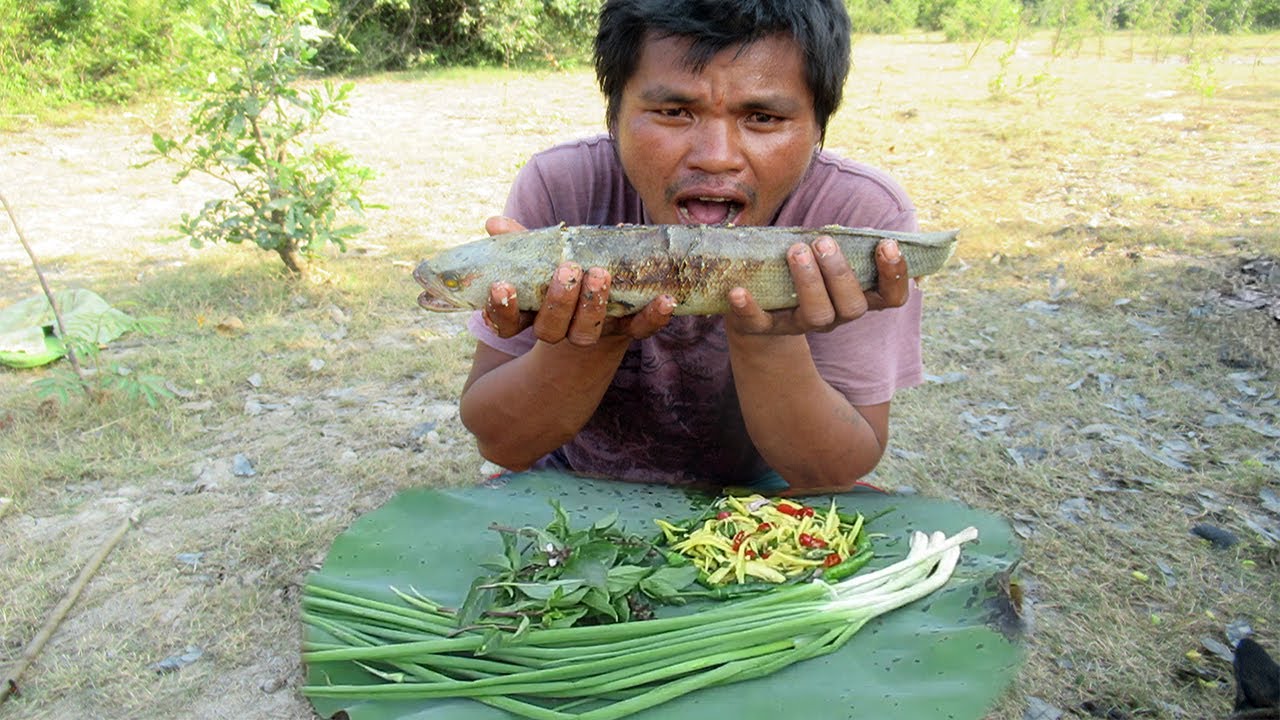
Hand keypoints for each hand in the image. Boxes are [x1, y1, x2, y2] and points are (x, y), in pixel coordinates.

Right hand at [479, 216, 675, 344]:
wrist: (601, 315)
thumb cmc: (562, 278)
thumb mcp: (540, 260)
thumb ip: (519, 242)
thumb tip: (494, 222)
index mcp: (530, 315)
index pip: (506, 323)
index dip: (501, 309)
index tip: (501, 286)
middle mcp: (558, 331)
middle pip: (550, 329)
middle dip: (558, 301)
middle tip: (568, 270)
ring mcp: (592, 332)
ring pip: (586, 333)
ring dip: (593, 306)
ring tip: (601, 275)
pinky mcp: (626, 330)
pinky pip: (640, 329)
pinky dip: (653, 317)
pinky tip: (666, 299)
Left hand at [723, 237, 908, 335]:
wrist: (759, 304)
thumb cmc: (802, 270)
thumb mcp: (825, 257)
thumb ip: (844, 244)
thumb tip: (864, 230)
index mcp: (853, 298)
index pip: (890, 298)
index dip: (895, 276)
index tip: (887, 244)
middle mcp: (833, 316)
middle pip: (851, 307)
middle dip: (841, 273)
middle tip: (823, 242)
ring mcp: (799, 324)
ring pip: (817, 315)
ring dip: (809, 282)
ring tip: (796, 250)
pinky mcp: (763, 327)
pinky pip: (757, 324)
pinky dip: (748, 308)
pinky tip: (738, 291)